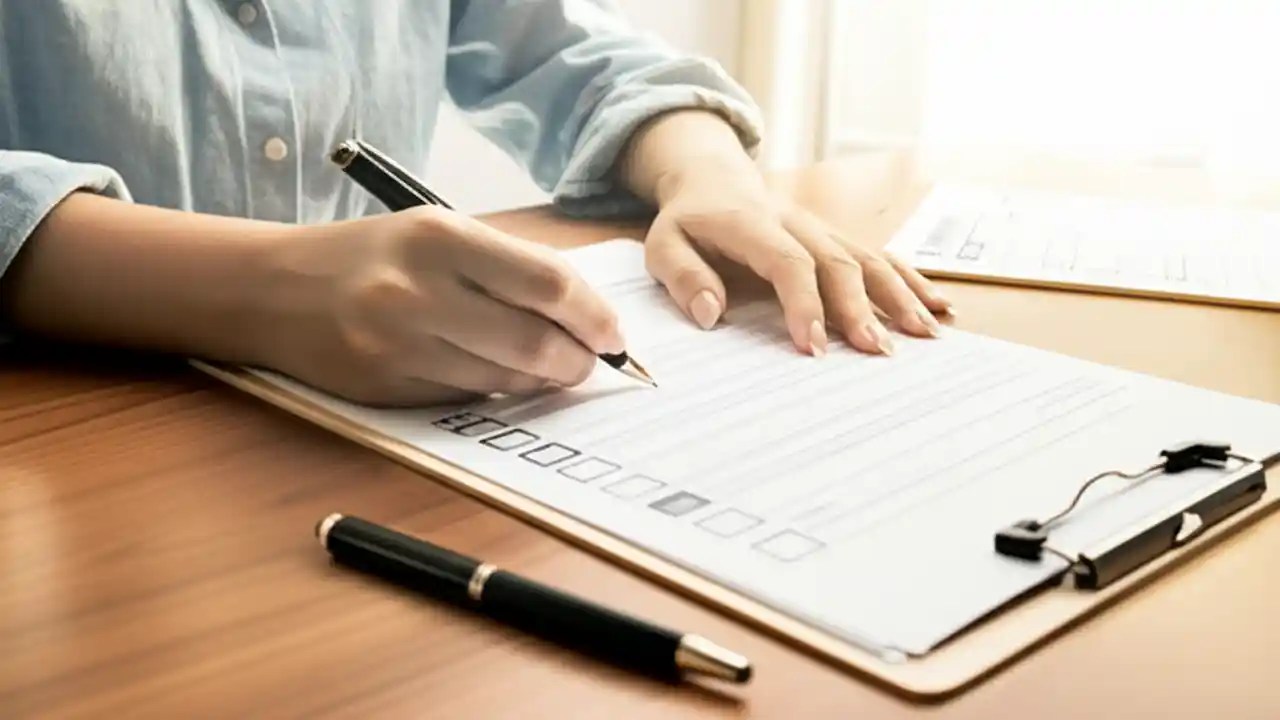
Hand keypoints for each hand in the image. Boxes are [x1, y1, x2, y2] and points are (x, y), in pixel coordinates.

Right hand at [256, 207, 623, 405]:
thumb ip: (506, 265)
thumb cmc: (371, 255)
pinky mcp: (386, 389)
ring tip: (552, 370)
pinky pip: (466, 399)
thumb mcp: (436, 232)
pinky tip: (501, 377)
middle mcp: (418, 292)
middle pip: (533, 340)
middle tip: (589, 362)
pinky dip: (496, 392)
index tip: (613, 334)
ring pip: (504, 378)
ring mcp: (398, 345)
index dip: (593, 315)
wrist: (273, 290)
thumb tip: (583, 311)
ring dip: (542, 381)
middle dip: (577, 359)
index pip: (547, 282)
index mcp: (441, 238)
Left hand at [644, 162, 952, 355]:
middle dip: (862, 308)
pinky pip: (880, 256)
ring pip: (869, 256)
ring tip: (926, 334)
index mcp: (753, 224)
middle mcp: (797, 222)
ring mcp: (823, 227)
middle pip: (839, 261)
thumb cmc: (688, 221)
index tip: (814, 347)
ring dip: (900, 295)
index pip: (788, 262)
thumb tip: (709, 313)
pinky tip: (939, 306)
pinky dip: (912, 280)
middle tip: (878, 352)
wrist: (713, 178)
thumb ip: (683, 276)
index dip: (804, 303)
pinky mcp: (837, 236)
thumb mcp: (663, 244)